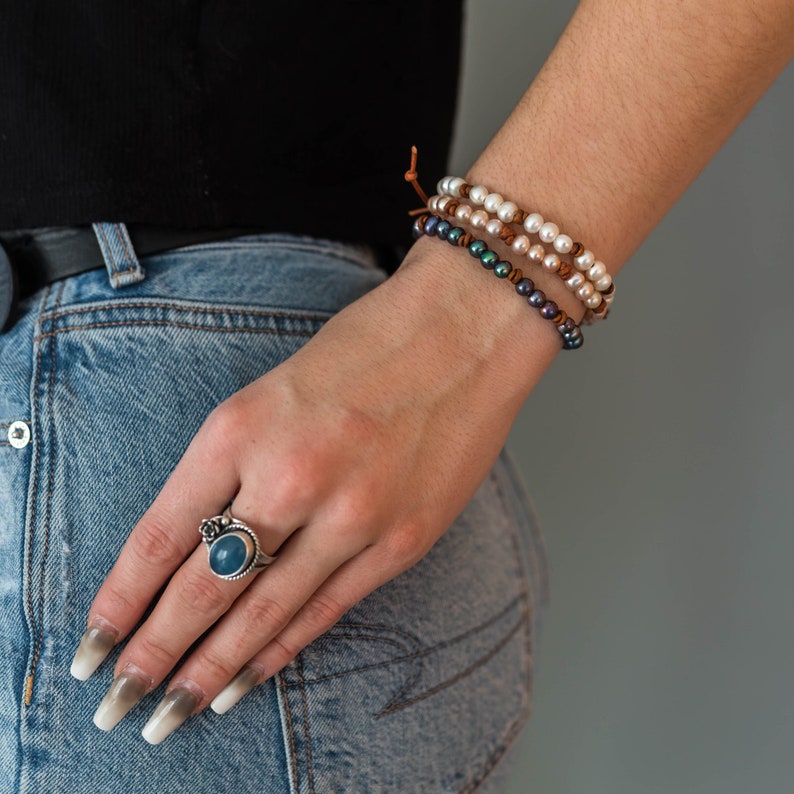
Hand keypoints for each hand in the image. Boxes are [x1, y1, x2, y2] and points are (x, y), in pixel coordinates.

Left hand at [70, 239, 560, 742]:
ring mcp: (352, 513)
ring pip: (264, 612)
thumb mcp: (270, 391)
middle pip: (204, 587)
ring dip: (212, 670)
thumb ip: (229, 467)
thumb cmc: (365, 349)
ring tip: (173, 713)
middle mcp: (291, 475)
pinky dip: (281, 651)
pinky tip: (248, 680)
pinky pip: (327, 609)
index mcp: (242, 427)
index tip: (94, 642)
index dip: (121, 599)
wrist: (462, 333)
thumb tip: (190, 548)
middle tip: (120, 702)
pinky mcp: (402, 538)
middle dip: (154, 653)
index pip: (161, 534)